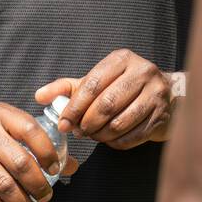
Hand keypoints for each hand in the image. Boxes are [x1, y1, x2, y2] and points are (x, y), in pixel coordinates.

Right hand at [0, 102, 79, 201]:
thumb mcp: (2, 120)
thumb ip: (33, 139)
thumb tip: (71, 166)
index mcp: (1, 114)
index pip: (31, 131)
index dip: (48, 151)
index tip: (56, 169)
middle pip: (19, 162)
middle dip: (38, 184)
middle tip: (47, 196)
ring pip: (3, 184)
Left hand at [36, 50, 178, 150]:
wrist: (162, 95)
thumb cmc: (121, 87)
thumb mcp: (94, 82)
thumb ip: (65, 88)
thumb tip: (39, 96)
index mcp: (122, 59)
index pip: (92, 84)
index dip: (74, 107)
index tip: (63, 123)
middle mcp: (142, 72)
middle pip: (106, 104)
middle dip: (87, 123)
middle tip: (79, 132)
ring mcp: (156, 94)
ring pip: (119, 122)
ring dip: (100, 135)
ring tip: (93, 135)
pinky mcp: (162, 115)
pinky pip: (132, 136)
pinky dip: (116, 142)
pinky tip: (109, 139)